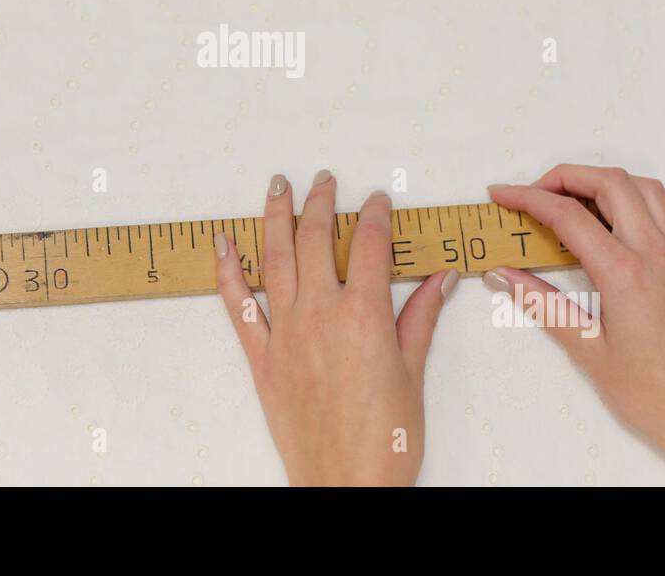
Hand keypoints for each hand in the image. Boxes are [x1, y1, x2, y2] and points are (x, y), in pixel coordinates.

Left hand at [213, 170, 459, 485]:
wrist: (346, 485)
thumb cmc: (386, 440)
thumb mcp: (414, 373)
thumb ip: (422, 318)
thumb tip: (441, 280)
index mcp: (365, 314)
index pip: (371, 245)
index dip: (376, 215)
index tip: (378, 201)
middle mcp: (321, 314)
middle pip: (317, 238)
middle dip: (322, 202)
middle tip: (325, 180)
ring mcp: (286, 333)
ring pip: (275, 258)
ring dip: (275, 216)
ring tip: (277, 187)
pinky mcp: (262, 357)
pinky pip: (239, 306)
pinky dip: (228, 272)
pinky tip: (223, 245)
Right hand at [488, 164, 664, 485]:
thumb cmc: (653, 395)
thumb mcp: (588, 352)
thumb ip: (543, 304)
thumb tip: (502, 275)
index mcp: (624, 274)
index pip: (567, 216)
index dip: (527, 198)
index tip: (501, 195)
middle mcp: (656, 253)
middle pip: (609, 184)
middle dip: (565, 176)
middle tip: (533, 193)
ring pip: (645, 187)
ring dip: (604, 180)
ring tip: (573, 197)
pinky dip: (646, 195)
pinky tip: (627, 210)